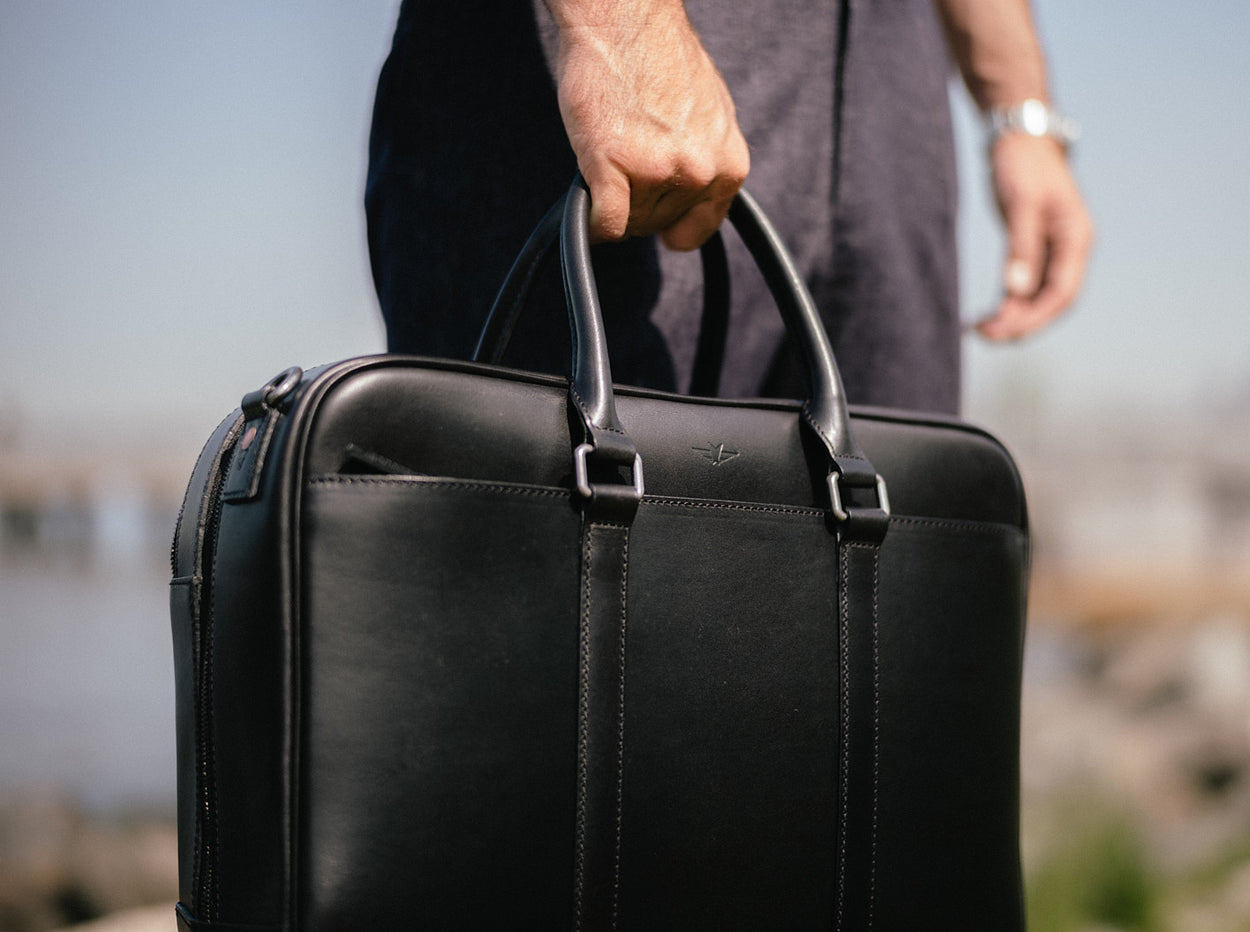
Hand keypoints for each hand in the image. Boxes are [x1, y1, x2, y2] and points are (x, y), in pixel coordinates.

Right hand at [552, 4, 749, 250]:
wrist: (625, 16)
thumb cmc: (656, 57)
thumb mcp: (707, 115)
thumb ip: (703, 160)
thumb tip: (687, 196)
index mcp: (728, 163)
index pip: (698, 228)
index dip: (671, 224)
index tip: (655, 215)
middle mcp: (700, 171)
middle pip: (656, 225)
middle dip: (636, 203)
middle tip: (624, 159)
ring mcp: (658, 170)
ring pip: (629, 223)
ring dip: (612, 200)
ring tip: (610, 151)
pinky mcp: (614, 166)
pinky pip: (603, 224)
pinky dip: (590, 221)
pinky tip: (588, 198)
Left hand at [976, 134, 1093, 340]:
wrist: (1020, 138)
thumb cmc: (1023, 165)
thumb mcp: (1021, 204)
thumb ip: (1020, 247)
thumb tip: (1016, 291)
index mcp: (1076, 239)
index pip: (1062, 293)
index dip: (1034, 317)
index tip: (1003, 331)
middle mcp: (1069, 250)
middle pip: (1051, 301)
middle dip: (1022, 323)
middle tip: (985, 336)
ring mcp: (1053, 251)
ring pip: (1037, 297)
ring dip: (1012, 317)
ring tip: (979, 330)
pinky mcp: (1034, 249)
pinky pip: (1024, 285)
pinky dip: (1007, 302)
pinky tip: (985, 316)